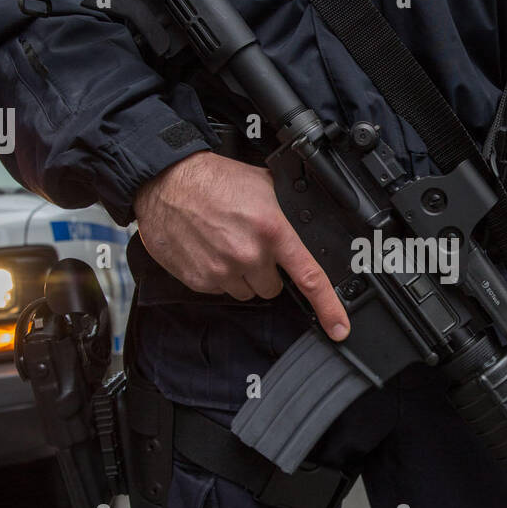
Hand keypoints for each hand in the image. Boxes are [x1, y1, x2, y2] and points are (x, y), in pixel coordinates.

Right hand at [133, 151, 349, 340]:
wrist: (167, 182)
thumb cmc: (213, 180)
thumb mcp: (263, 185)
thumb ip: (286, 211)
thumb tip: (305, 224)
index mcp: (272, 230)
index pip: (309, 277)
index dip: (328, 307)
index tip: (339, 328)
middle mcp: (248, 254)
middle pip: (273, 289)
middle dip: (268, 272)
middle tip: (252, 247)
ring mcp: (221, 270)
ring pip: (247, 292)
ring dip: (243, 276)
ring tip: (227, 245)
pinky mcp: (199, 280)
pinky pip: (220, 290)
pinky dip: (219, 275)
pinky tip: (210, 250)